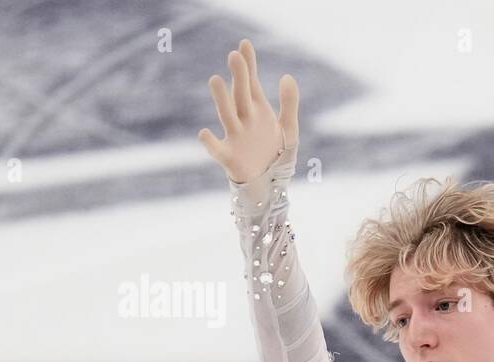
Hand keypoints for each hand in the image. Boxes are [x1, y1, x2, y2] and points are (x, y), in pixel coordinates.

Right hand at [198, 39, 298, 184]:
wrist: (268, 185)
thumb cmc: (275, 154)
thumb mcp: (289, 131)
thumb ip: (289, 104)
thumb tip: (287, 76)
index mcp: (257, 110)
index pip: (251, 82)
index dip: (249, 64)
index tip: (245, 43)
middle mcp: (243, 119)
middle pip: (240, 95)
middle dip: (238, 76)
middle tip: (234, 56)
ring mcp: (235, 136)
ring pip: (227, 115)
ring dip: (221, 99)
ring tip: (216, 80)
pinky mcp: (229, 157)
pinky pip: (217, 150)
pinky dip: (210, 143)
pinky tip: (204, 134)